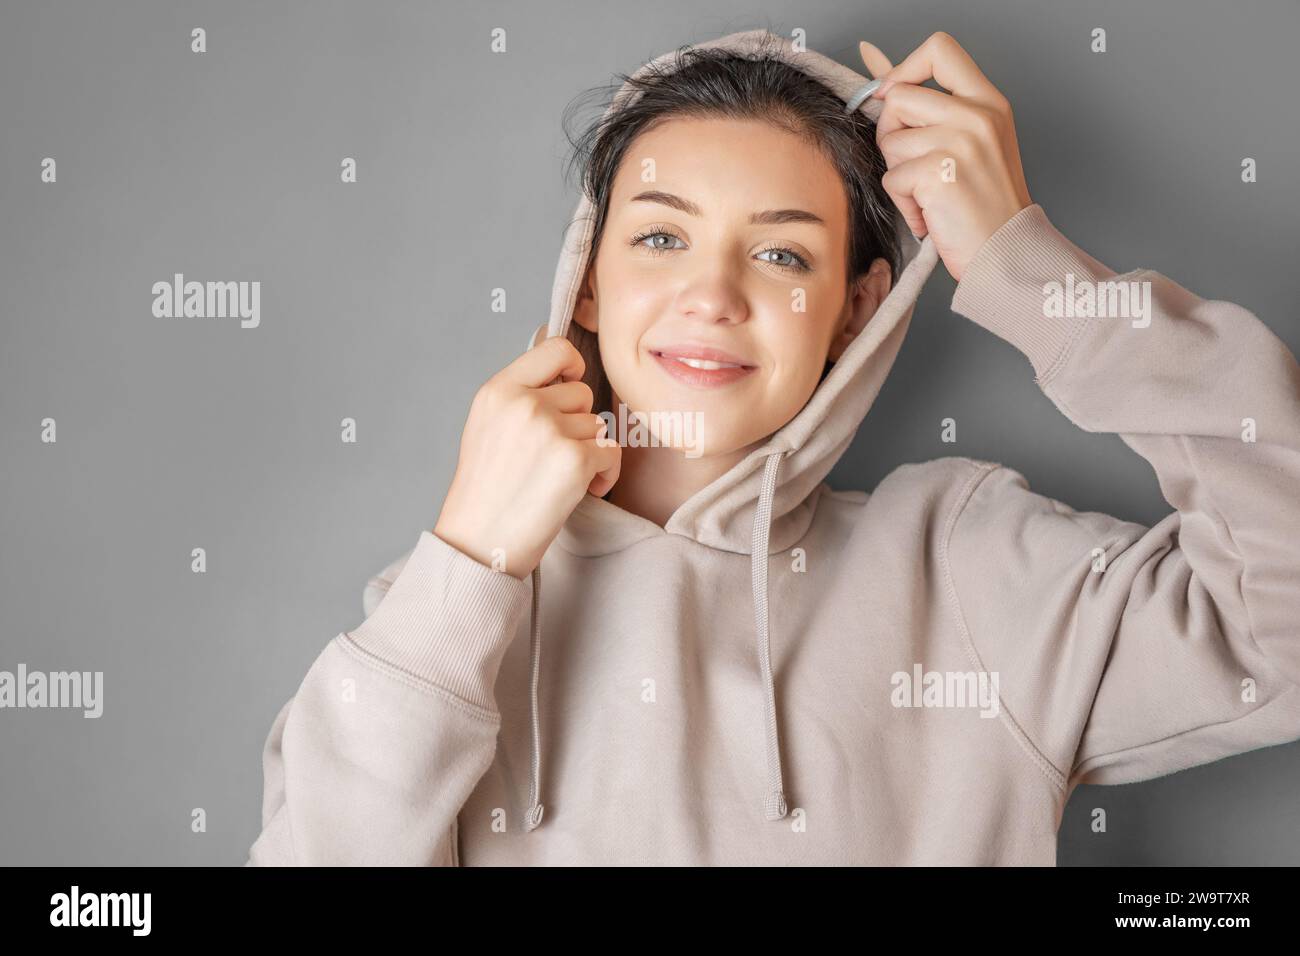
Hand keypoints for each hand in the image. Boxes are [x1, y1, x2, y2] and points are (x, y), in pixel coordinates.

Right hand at [434, 332, 621, 578]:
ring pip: (598, 425)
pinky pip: (612, 453)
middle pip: (582, 393)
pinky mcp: (574, 459)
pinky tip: (584, 490)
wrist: (478, 543)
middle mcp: (523, 403)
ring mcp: (549, 430)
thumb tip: (566, 378)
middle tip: (554, 456)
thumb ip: (521, 397)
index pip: (555, 348)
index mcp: (498, 390)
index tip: (572, 383)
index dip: (572, 365)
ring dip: (591, 452)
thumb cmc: (485, 492)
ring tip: (561, 478)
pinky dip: (606, 474)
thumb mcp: (487, 426)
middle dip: (578, 423)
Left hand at [859, 32, 1032, 281]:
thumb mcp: (973, 143)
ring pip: (890, 142)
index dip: (904, 69)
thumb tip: (879, 78)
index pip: (939, 50)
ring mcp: (961, 142)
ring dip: (899, 176)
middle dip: (892, 135)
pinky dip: (904, 204)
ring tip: (929, 196)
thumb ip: (936, 111)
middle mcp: (978, 115)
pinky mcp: (941, 173)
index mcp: (988, 101)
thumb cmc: (984, 205)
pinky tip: (930, 214)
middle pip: (899, 98)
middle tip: (916, 166)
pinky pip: (892, 179)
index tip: (892, 97)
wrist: (1006, 252)